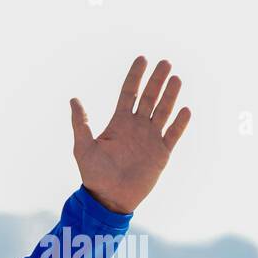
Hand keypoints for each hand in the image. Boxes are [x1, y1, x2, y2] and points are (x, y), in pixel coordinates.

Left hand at [69, 57, 190, 214]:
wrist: (109, 199)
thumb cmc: (94, 175)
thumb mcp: (83, 147)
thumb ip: (81, 123)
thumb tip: (73, 99)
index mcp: (119, 123)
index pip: (129, 93)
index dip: (135, 76)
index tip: (142, 58)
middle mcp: (136, 127)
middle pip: (149, 98)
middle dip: (157, 80)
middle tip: (165, 62)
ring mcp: (150, 139)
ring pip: (163, 112)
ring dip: (170, 95)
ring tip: (176, 78)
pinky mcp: (161, 153)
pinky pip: (173, 134)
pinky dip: (179, 123)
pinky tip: (185, 109)